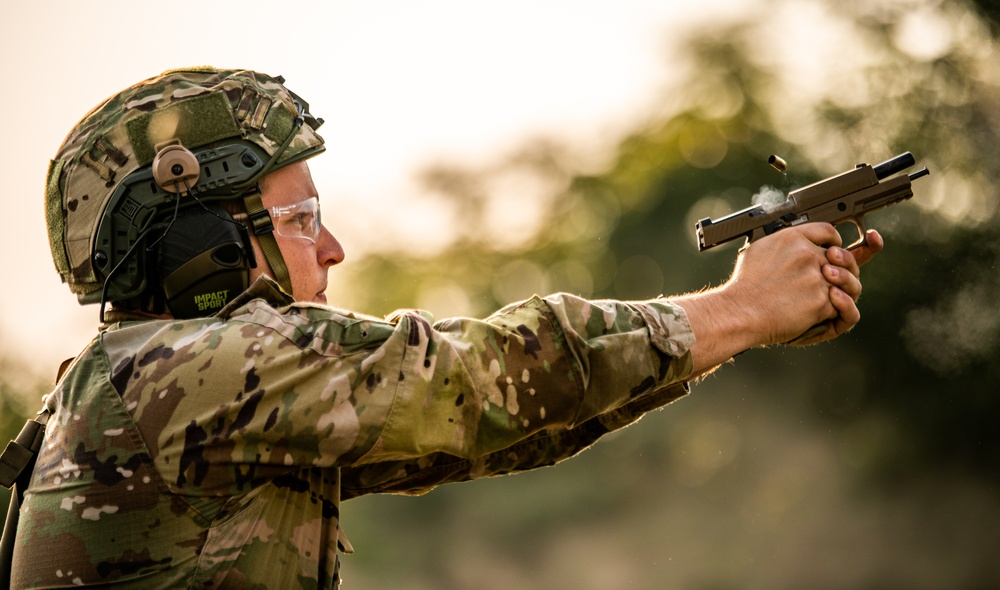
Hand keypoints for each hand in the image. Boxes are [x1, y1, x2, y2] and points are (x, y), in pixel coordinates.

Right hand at [676, 225, 883, 374]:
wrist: (740, 311)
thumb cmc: (744, 286)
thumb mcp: (758, 251)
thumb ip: (782, 243)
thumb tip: (794, 243)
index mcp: (791, 238)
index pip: (827, 230)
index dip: (834, 241)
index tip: (834, 249)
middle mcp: (807, 254)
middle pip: (842, 256)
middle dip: (842, 267)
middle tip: (834, 277)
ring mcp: (816, 277)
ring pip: (846, 281)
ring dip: (841, 289)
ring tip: (830, 296)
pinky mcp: (821, 300)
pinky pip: (840, 304)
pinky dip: (832, 310)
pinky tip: (819, 312)